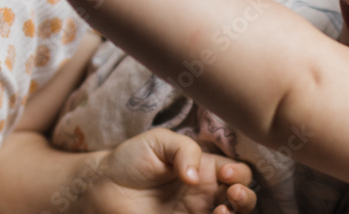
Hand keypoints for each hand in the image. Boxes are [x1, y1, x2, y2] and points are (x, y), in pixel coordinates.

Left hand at [83, 128, 257, 213]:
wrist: (102, 186)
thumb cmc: (131, 159)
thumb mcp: (159, 142)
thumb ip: (184, 150)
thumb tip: (197, 177)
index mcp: (205, 170)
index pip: (238, 173)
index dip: (240, 174)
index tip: (224, 173)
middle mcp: (205, 195)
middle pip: (243, 200)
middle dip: (245, 197)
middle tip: (231, 192)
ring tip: (222, 210)